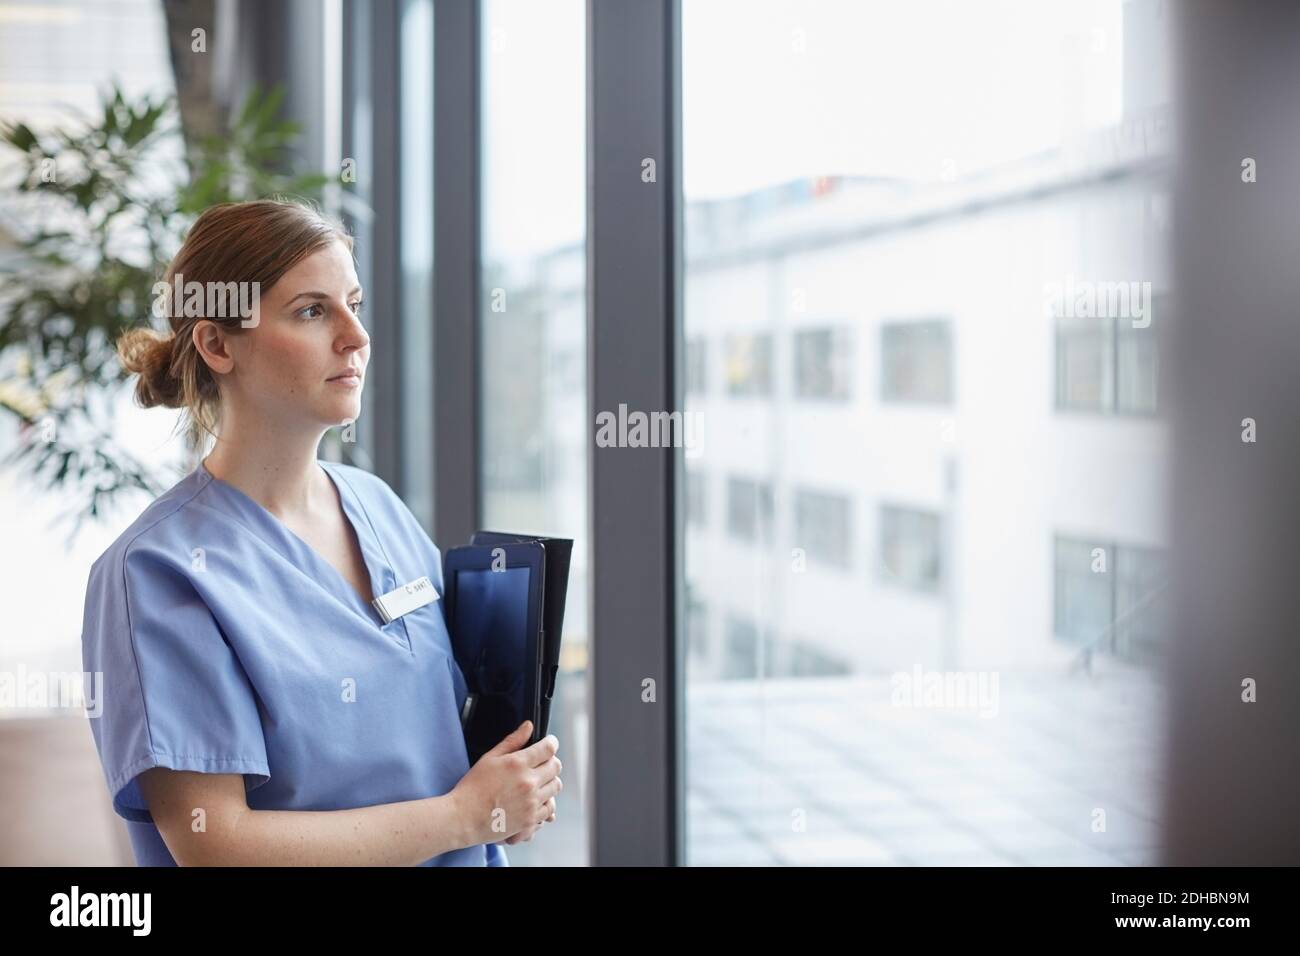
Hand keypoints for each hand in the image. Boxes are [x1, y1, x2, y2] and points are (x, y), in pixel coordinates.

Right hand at [451, 720, 561, 846]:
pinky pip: (550, 808)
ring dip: (550, 780)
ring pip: (556, 786)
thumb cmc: (473, 787)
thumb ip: (512, 741)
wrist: (464, 818)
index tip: (549, 743)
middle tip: (541, 762)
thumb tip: (528, 726)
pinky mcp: (531, 819)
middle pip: (556, 766)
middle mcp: (528, 782)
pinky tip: (535, 799)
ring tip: (538, 781)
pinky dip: (546, 801)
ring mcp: (531, 802)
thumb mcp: (490, 758)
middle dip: (551, 761)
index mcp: (518, 764)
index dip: (551, 742)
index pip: (549, 748)